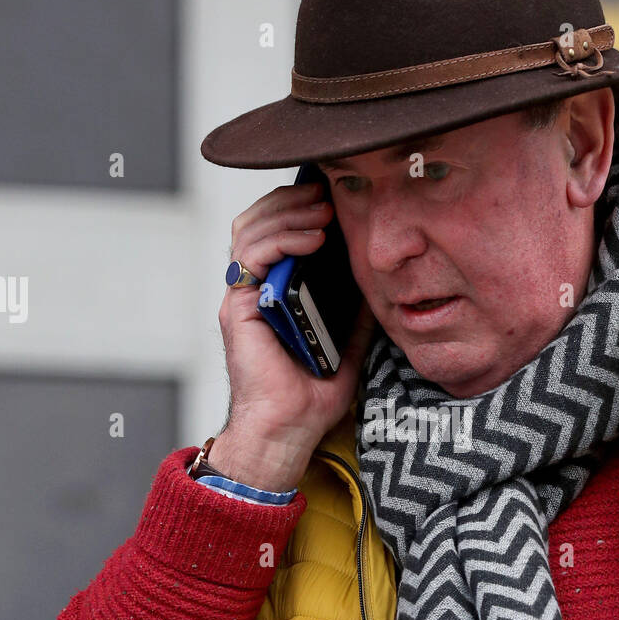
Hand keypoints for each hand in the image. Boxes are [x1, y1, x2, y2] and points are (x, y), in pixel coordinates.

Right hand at [212, 179, 375, 490]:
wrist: (291, 427)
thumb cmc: (313, 391)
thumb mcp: (350, 337)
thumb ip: (357, 305)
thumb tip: (381, 275)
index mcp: (275, 290)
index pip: (275, 230)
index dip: (297, 206)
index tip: (333, 195)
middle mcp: (254, 288)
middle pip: (257, 221)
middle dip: (291, 199)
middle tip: (326, 192)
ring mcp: (243, 296)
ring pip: (249, 230)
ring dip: (288, 212)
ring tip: (323, 210)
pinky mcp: (238, 307)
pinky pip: (251, 257)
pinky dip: (281, 239)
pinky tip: (312, 238)